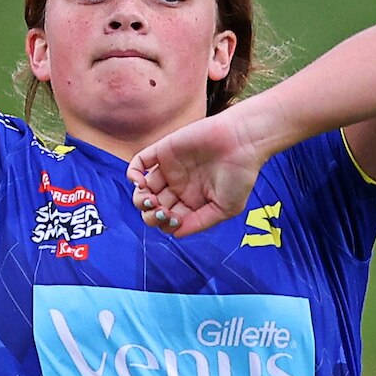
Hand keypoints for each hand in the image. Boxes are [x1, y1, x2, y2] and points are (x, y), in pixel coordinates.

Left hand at [127, 112, 264, 237]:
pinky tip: (138, 182)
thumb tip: (175, 233)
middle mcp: (179, 187)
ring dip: (140, 199)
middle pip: (153, 208)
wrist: (243, 142)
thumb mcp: (225, 209)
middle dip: (151, 214)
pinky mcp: (163, 151)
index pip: (168, 220)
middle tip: (161, 210)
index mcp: (192, 202)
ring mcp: (169, 170)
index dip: (166, 224)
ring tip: (151, 198)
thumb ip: (199, 222)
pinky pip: (139, 163)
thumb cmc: (240, 176)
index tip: (176, 219)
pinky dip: (132, 173)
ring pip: (143, 189)